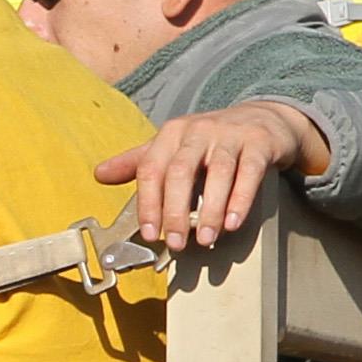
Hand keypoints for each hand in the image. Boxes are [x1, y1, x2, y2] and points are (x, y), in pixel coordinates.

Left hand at [99, 100, 325, 254]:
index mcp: (171, 133)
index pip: (151, 169)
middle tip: (176, 243)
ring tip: (205, 239)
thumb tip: (99, 175)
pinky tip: (232, 223)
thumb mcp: (172, 147)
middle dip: (175, 211)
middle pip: (180, 171)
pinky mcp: (258, 143)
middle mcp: (197, 131)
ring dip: (209, 210)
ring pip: (217, 172)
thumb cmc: (210, 140)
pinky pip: (248, 172)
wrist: (262, 118)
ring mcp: (229, 135)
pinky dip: (240, 200)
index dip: (148, 204)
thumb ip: (138, 163)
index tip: (150, 234)